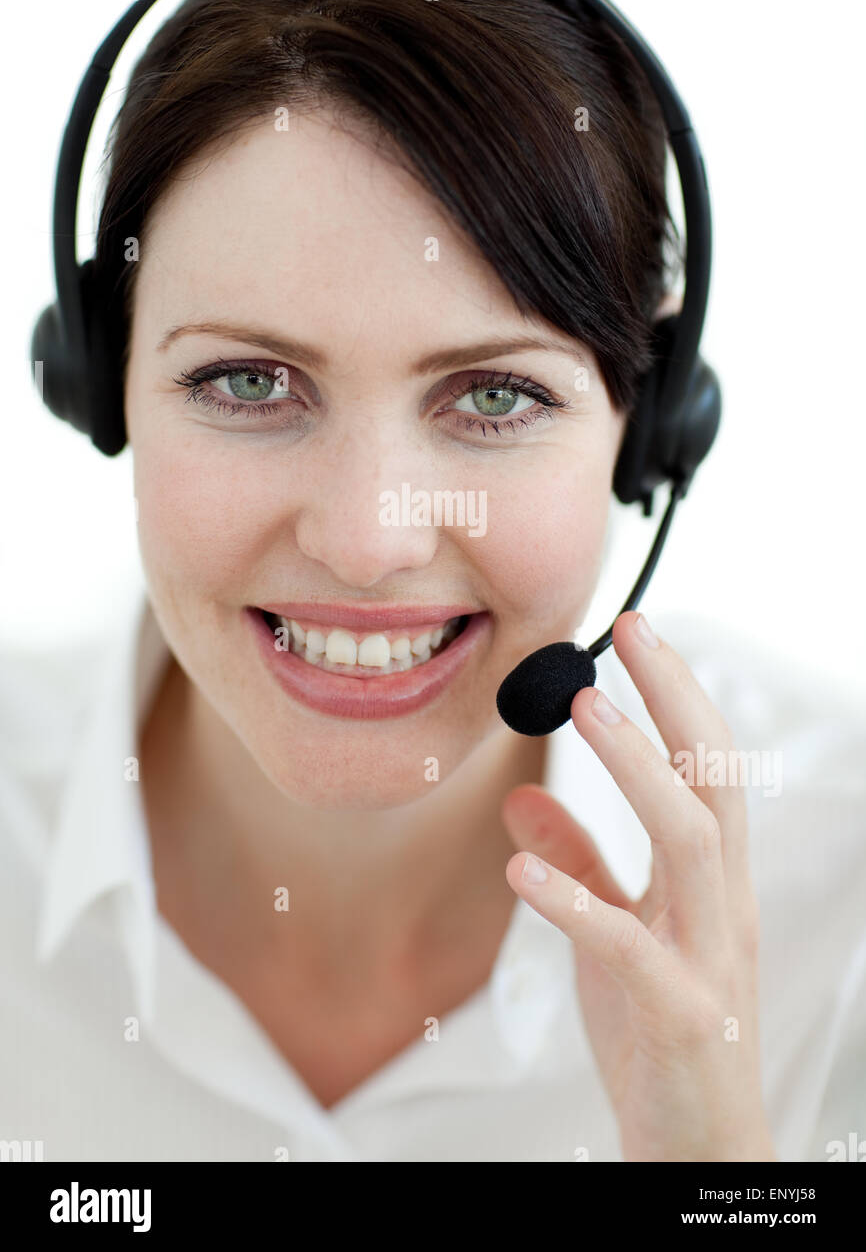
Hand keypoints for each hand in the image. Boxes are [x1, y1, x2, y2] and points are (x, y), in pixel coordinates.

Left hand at [502, 610, 775, 1161]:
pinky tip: (520, 869)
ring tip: (587, 709)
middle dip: (676, 700)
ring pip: (692, 842)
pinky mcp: (681, 1017)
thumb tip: (523, 798)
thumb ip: (579, 865)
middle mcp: (722, 906)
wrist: (699, 1150)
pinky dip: (578, 901)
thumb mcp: (613, 936)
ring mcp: (708, 959)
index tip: (636, 632)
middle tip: (629, 633)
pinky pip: (632, 948)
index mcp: (711, 883)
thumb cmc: (661, 1036)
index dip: (677, 697)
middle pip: (716, 781)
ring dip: (640, 770)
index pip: (710, 767)